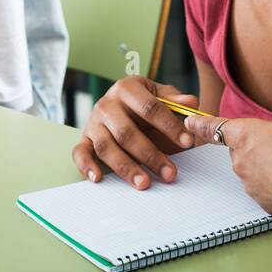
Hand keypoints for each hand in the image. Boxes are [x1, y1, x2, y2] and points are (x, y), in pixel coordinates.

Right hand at [72, 76, 200, 188]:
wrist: (122, 107)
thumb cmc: (144, 105)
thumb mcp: (160, 97)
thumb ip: (175, 101)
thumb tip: (191, 104)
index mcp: (127, 88)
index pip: (149, 107)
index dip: (169, 125)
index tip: (187, 142)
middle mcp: (106, 104)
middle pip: (127, 132)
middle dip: (150, 154)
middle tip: (170, 173)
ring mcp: (93, 122)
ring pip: (106, 146)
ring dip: (126, 167)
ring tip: (144, 184)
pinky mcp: (84, 139)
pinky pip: (79, 153)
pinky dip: (87, 166)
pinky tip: (99, 178)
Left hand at [182, 83, 271, 223]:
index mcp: (243, 136)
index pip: (213, 127)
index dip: (200, 123)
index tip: (188, 121)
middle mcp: (240, 160)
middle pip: (240, 147)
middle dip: (255, 143)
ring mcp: (249, 183)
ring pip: (252, 168)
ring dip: (265, 163)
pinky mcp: (262, 201)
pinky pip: (264, 187)